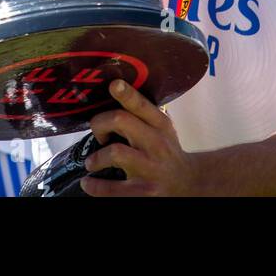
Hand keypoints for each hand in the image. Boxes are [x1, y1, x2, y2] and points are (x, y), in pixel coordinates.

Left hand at [80, 79, 198, 195]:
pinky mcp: (143, 191)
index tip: (114, 84)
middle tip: (98, 135)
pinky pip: (112, 188)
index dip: (127, 93)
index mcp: (160, 124)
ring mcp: (149, 168)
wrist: (187, 183)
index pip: (142, 104)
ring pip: (115, 153)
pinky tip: (88, 183)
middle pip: (121, 120)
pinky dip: (94, 186)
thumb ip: (143, 113)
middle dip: (99, 124)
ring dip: (95, 158)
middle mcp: (155, 143)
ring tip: (91, 163)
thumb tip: (112, 93)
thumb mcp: (163, 128)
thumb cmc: (167, 150)